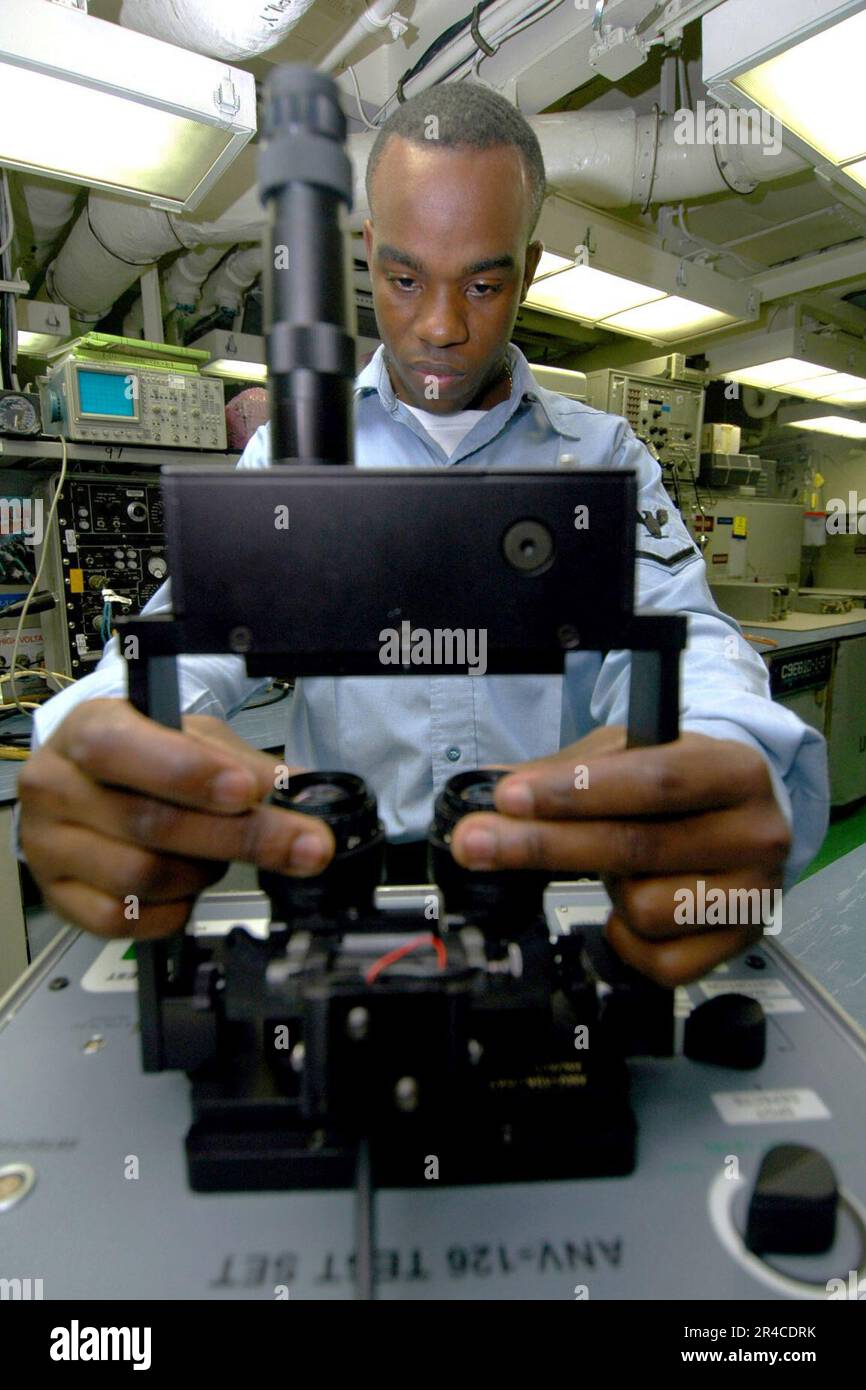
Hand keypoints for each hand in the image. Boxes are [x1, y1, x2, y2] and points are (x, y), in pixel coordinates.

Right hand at [18, 700, 334, 938]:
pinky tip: (186, 886)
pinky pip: (124, 920)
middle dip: (238, 836)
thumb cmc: (145, 756)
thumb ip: (243, 763)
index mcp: (86, 729)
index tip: (247, 791)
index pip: (121, 750)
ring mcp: (48, 846)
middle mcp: (55, 786)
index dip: (187, 773)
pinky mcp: (59, 897)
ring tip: (216, 857)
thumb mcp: (195, 739)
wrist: (91, 784)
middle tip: (304, 845)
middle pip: (148, 822)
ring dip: (200, 872)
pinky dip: (172, 908)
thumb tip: (302, 793)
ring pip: (141, 876)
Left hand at [450, 727, 789, 985]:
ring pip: (643, 909)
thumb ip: (565, 771)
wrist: (743, 821)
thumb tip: (496, 792)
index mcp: (736, 771)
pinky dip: (628, 940)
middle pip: (636, 847)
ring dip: (611, 892)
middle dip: (544, 846)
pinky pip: (660, 962)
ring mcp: (754, 896)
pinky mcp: (741, 946)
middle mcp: (757, 834)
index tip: (511, 798)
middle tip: (475, 843)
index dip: (576, 791)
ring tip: (619, 869)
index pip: (654, 782)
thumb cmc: (679, 785)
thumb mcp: (629, 755)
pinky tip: (629, 909)